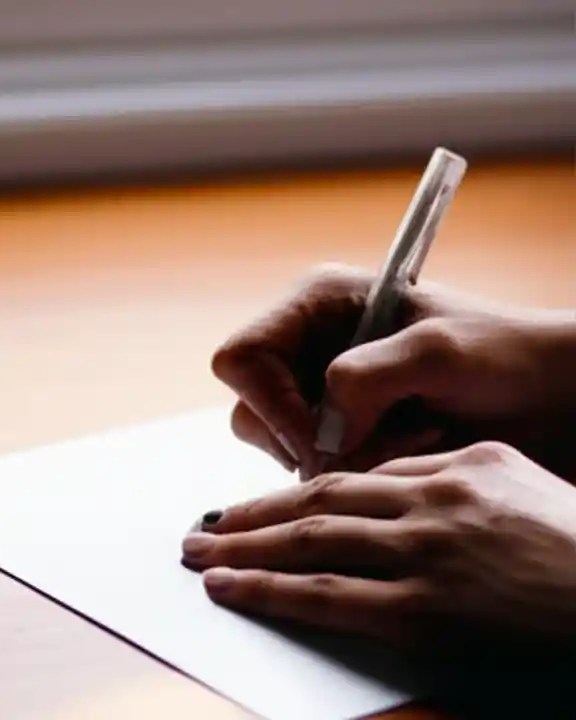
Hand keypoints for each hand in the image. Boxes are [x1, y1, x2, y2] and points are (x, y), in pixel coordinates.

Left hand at [181, 442, 575, 652]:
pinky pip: (324, 598)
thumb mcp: (519, 487)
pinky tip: (230, 589)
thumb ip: (449, 479)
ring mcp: (423, 560)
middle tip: (202, 525)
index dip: (290, 492)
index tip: (252, 505)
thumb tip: (385, 484)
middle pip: (315, 502)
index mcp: (455, 472)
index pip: (350, 475)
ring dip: (242, 549)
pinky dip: (267, 591)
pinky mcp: (422, 615)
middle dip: (249, 516)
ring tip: (198, 553)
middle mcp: (431, 507)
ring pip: (307, 543)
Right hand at [211, 264, 575, 477]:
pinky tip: (410, 451)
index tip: (323, 435)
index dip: (272, 403)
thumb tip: (322, 427)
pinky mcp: (339, 435)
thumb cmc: (507, 356)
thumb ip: (364, 376)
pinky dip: (360, 473)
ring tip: (411, 439)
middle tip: (376, 441)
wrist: (555, 399)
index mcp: (315, 303)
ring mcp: (320, 394)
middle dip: (308, 439)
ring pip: (277, 449)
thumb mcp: (438, 352)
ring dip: (343, 459)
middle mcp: (306, 347)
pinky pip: (313, 473)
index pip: (241, 358)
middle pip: (249, 411)